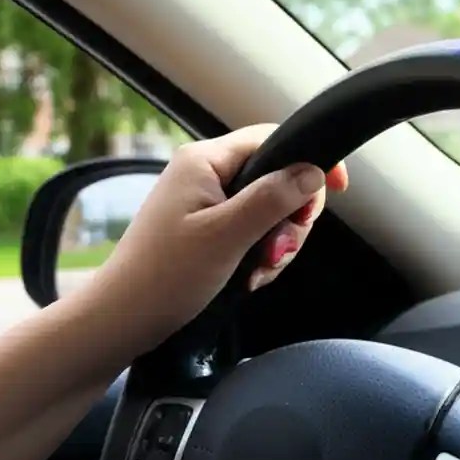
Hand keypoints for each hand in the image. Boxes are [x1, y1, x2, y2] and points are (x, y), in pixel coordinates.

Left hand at [83, 124, 348, 353]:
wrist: (122, 320)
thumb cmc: (163, 277)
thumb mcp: (227, 236)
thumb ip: (272, 199)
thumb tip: (312, 172)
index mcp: (205, 161)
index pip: (273, 139)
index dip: (309, 161)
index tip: (337, 187)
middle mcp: (204, 174)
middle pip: (276, 178)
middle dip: (289, 218)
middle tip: (278, 250)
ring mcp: (203, 202)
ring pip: (268, 210)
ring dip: (275, 244)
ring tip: (257, 272)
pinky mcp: (204, 229)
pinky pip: (251, 232)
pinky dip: (258, 256)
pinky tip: (248, 279)